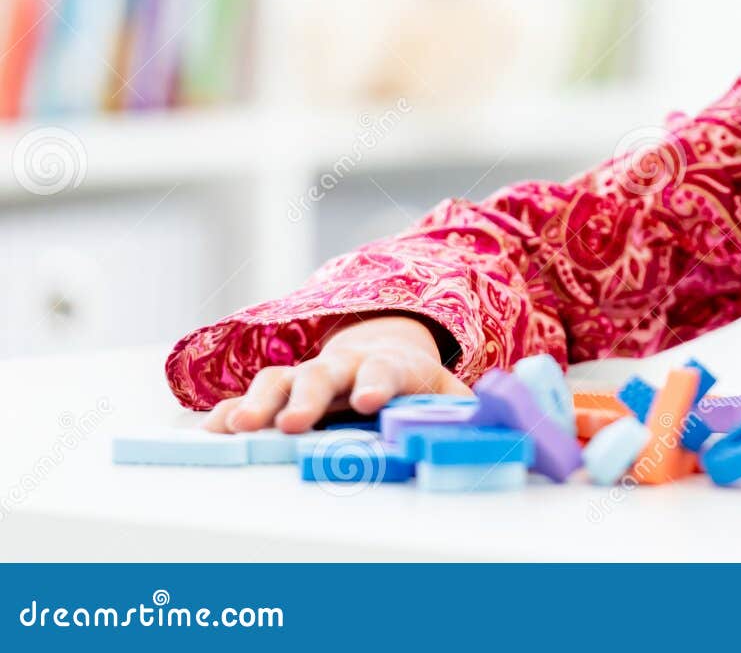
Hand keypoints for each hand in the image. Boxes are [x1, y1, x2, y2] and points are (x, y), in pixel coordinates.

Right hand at [201, 313, 471, 434]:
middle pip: (322, 375)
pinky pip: (251, 397)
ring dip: (258, 403)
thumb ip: (462, 406)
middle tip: (292, 423)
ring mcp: (307, 376)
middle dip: (307, 397)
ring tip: (237, 427)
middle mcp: (342, 367)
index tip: (368, 401)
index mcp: (388, 366)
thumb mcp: (444, 389)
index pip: (384, 372)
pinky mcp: (280, 391)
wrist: (383, 347)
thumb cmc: (414, 382)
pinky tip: (211, 430)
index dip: (376, 384)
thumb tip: (491, 424)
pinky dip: (229, 411)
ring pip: (279, 382)